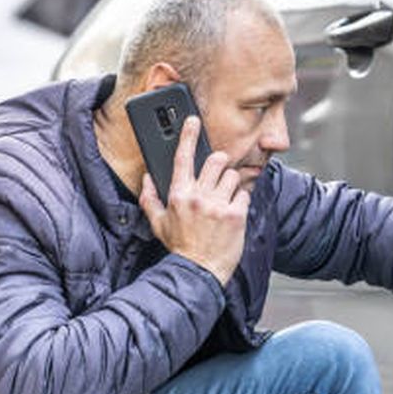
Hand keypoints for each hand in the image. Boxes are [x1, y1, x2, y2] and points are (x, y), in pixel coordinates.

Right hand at [140, 116, 248, 283]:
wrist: (199, 272)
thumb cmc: (180, 248)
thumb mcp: (158, 224)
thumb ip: (150, 198)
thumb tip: (147, 178)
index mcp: (178, 195)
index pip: (183, 158)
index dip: (188, 136)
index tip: (193, 121)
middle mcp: (198, 196)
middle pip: (216, 160)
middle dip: (219, 164)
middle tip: (217, 176)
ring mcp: (218, 205)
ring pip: (233, 176)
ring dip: (231, 184)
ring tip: (224, 200)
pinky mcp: (236, 215)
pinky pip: (244, 195)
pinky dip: (241, 201)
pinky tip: (233, 213)